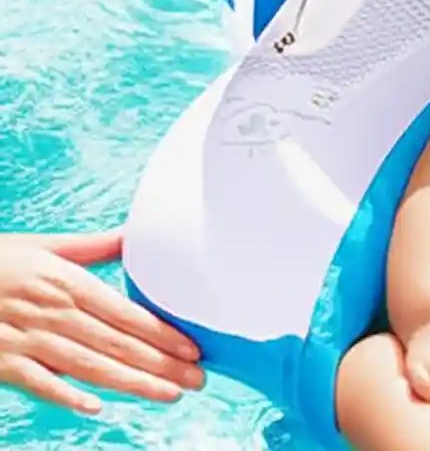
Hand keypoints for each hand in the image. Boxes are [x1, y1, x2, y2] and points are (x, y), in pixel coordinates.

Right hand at [0, 230, 203, 412]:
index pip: (126, 313)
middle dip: (161, 363)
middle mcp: (52, 311)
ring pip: (88, 364)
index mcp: (67, 283)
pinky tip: (94, 407)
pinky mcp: (1, 360)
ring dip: (131, 381)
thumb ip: (91, 248)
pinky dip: (63, 394)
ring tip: (169, 393)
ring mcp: (25, 337)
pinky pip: (36, 380)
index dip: (162, 333)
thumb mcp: (42, 247)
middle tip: (198, 378)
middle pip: (116, 343)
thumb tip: (132, 235)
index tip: (193, 347)